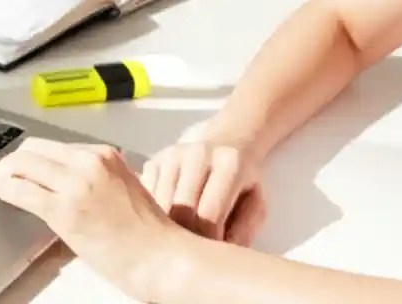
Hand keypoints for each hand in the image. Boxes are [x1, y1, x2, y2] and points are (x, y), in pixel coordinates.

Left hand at [0, 137, 191, 301]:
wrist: (160, 256)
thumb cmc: (147, 233)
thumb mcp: (123, 189)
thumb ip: (96, 180)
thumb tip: (64, 186)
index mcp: (105, 155)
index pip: (55, 146)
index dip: (34, 158)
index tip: (24, 167)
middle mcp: (89, 162)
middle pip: (34, 148)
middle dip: (15, 161)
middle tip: (4, 175)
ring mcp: (76, 183)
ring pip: (22, 164)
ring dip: (4, 173)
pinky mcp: (64, 209)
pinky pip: (20, 190)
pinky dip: (3, 188)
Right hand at [140, 136, 266, 245]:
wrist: (225, 143)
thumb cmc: (242, 181)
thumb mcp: (255, 204)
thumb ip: (244, 231)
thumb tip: (219, 256)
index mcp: (229, 163)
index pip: (209, 214)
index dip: (208, 242)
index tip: (210, 258)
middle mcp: (198, 154)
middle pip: (181, 210)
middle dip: (185, 238)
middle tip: (191, 254)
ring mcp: (172, 155)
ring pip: (159, 206)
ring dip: (166, 230)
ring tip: (178, 242)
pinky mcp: (154, 160)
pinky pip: (145, 197)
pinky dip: (153, 216)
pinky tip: (166, 223)